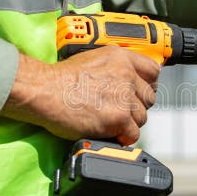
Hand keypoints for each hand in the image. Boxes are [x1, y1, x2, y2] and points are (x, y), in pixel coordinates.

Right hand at [0, 47, 159, 144]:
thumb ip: (114, 68)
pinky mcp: (118, 118)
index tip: (139, 93)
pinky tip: (110, 133)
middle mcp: (126, 75)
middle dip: (136, 107)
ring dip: (128, 123)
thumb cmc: (59, 79)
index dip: (147, 85)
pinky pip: (132, 134)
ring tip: (109, 123)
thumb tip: (126, 82)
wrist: (43, 90)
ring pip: (142, 118)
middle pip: (148, 98)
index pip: (153, 71)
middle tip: (119, 111)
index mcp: (121, 58)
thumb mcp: (93, 59)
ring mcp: (124, 97)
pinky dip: (122, 137)